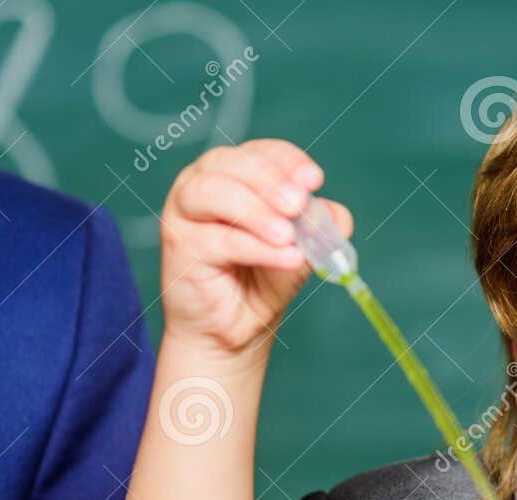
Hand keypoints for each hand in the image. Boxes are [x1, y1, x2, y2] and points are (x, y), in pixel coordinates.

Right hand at [158, 139, 352, 356]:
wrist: (236, 329)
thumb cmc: (262, 282)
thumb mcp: (301, 251)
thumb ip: (319, 230)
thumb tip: (336, 216)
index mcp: (235, 174)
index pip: (260, 152)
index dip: (287, 161)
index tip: (314, 180)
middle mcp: (204, 183)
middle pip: (233, 163)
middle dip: (271, 180)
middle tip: (299, 204)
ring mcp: (185, 211)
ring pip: (214, 192)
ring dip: (256, 210)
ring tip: (288, 236)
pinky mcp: (179, 244)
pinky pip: (217, 239)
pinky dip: (256, 247)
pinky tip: (285, 258)